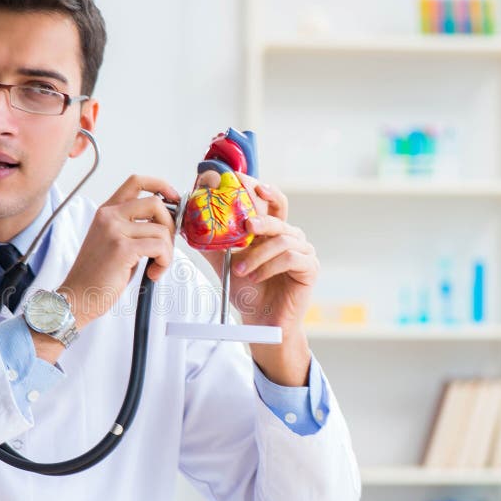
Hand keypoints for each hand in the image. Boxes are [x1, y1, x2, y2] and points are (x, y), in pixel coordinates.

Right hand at [59, 175, 179, 328]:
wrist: (78, 296)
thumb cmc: (97, 275)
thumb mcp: (113, 242)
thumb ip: (133, 228)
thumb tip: (165, 224)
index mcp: (106, 212)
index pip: (136, 181)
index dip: (161, 185)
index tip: (174, 198)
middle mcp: (109, 216)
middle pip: (155, 203)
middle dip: (170, 225)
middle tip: (165, 247)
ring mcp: (114, 230)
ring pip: (161, 230)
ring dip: (167, 252)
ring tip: (155, 266)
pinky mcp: (122, 248)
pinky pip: (159, 247)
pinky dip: (164, 262)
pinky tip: (153, 273)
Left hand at [200, 173, 318, 336]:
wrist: (260, 320)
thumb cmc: (248, 291)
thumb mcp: (225, 263)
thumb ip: (213, 244)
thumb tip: (190, 226)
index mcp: (273, 231)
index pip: (271, 201)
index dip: (261, 189)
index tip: (243, 180)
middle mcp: (291, 236)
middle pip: (278, 217)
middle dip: (261, 219)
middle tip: (246, 226)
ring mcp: (303, 251)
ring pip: (282, 239)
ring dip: (258, 254)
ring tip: (242, 270)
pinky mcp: (309, 267)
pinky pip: (291, 258)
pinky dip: (270, 266)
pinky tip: (257, 276)